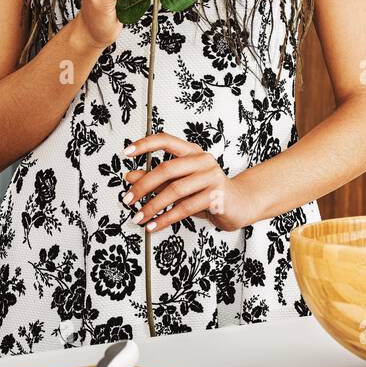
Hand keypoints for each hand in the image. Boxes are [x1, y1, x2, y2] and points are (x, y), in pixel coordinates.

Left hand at [120, 132, 253, 232]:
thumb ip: (156, 179)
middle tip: (128, 199)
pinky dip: (166, 218)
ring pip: (175, 191)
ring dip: (152, 206)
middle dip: (143, 186)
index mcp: (192, 152)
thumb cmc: (207, 192)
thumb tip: (130, 177)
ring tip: (138, 217)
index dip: (145, 144)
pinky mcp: (216, 196)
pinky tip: (154, 225)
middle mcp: (202, 160)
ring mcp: (211, 177)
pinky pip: (185, 208)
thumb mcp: (179, 183)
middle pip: (167, 169)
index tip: (126, 152)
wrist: (239, 204)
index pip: (166, 140)